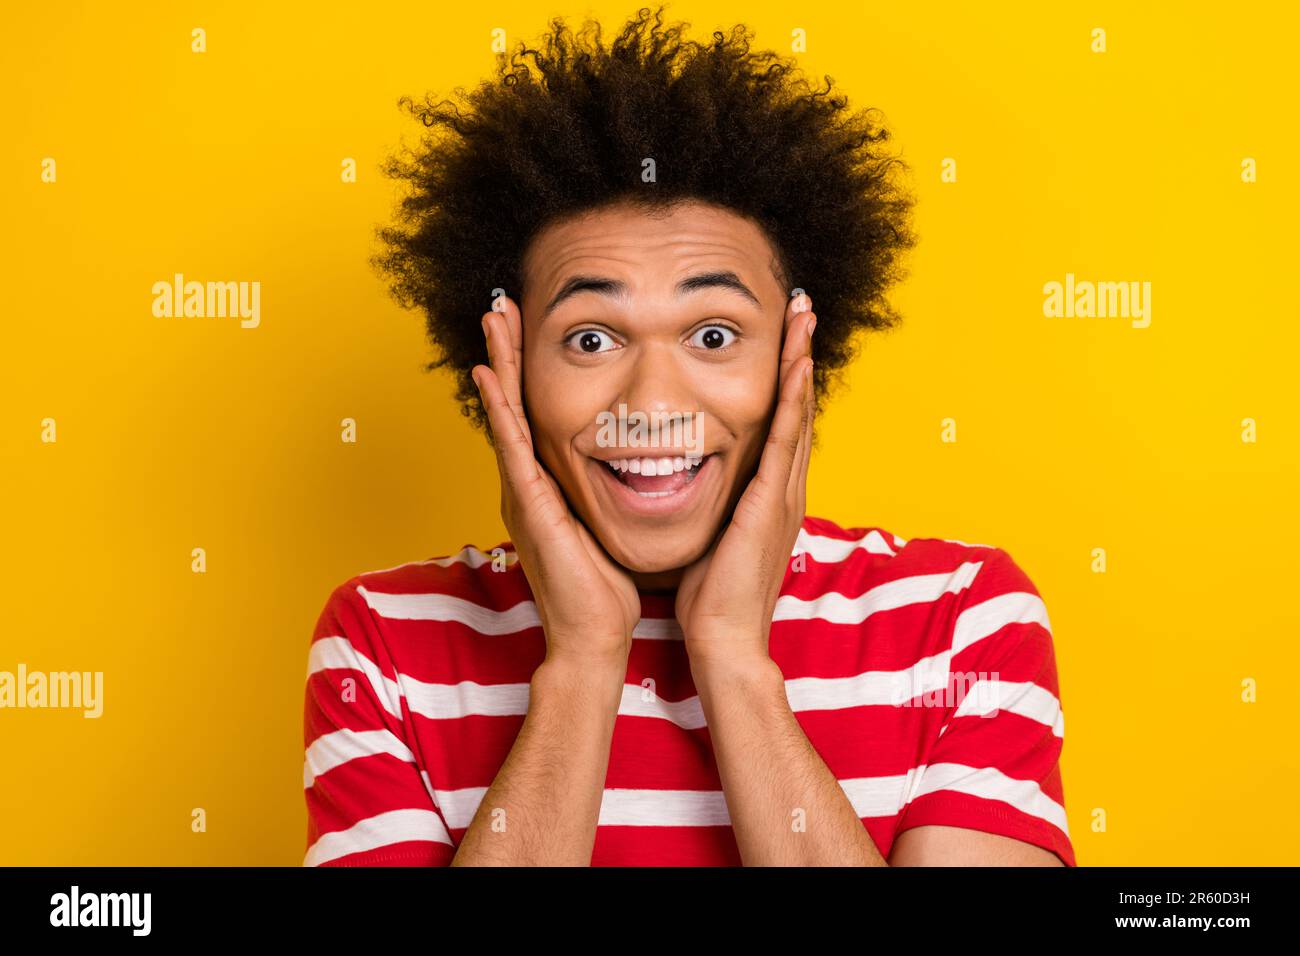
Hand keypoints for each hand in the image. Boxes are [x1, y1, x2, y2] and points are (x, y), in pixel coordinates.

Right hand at [471, 293, 641, 670]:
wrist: (594, 637)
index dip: (531, 370)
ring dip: (500, 363)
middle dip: (508, 352)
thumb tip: (645, 468)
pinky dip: (500, 409)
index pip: (538, 414)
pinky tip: (490, 375)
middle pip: (516, 403)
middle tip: (501, 304)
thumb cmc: (606, 589)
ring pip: (508, 414)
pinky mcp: (528, 506)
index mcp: (549, 486)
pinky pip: (511, 447)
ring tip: (492, 319)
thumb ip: (611, 496)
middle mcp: (529, 483)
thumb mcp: (611, 526)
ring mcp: (523, 492)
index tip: (532, 326)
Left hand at [674, 293, 815, 675]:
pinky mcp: (770, 504)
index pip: (779, 424)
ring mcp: (782, 495)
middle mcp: (783, 489)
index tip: (782, 338)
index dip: (783, 379)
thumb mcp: (711, 538)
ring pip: (797, 414)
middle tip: (802, 308)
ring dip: (800, 363)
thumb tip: (688, 487)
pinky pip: (784, 441)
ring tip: (804, 318)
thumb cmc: (709, 598)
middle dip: (799, 356)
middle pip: (797, 407)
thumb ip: (712, 509)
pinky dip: (793, 401)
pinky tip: (796, 367)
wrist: (722, 641)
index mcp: (767, 496)